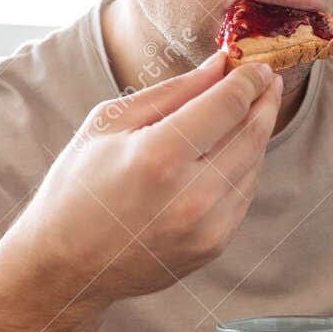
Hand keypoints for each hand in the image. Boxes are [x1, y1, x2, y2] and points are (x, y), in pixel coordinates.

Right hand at [0, 51, 282, 302]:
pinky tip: (230, 151)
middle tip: (267, 79)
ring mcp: (207, 227)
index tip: (256, 65)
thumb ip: (171, 92)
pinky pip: (243, 195)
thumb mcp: (109, 124)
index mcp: (159, 158)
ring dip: (256, 133)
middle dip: (263, 101)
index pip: (227, 105)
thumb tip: (219, 66)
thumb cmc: (78, 188)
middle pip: (252, 134)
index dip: (248, 79)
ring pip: (254, 165)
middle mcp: (191, 196)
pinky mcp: (213, 246)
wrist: (65, 266)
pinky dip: (244, 167)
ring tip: (248, 110)